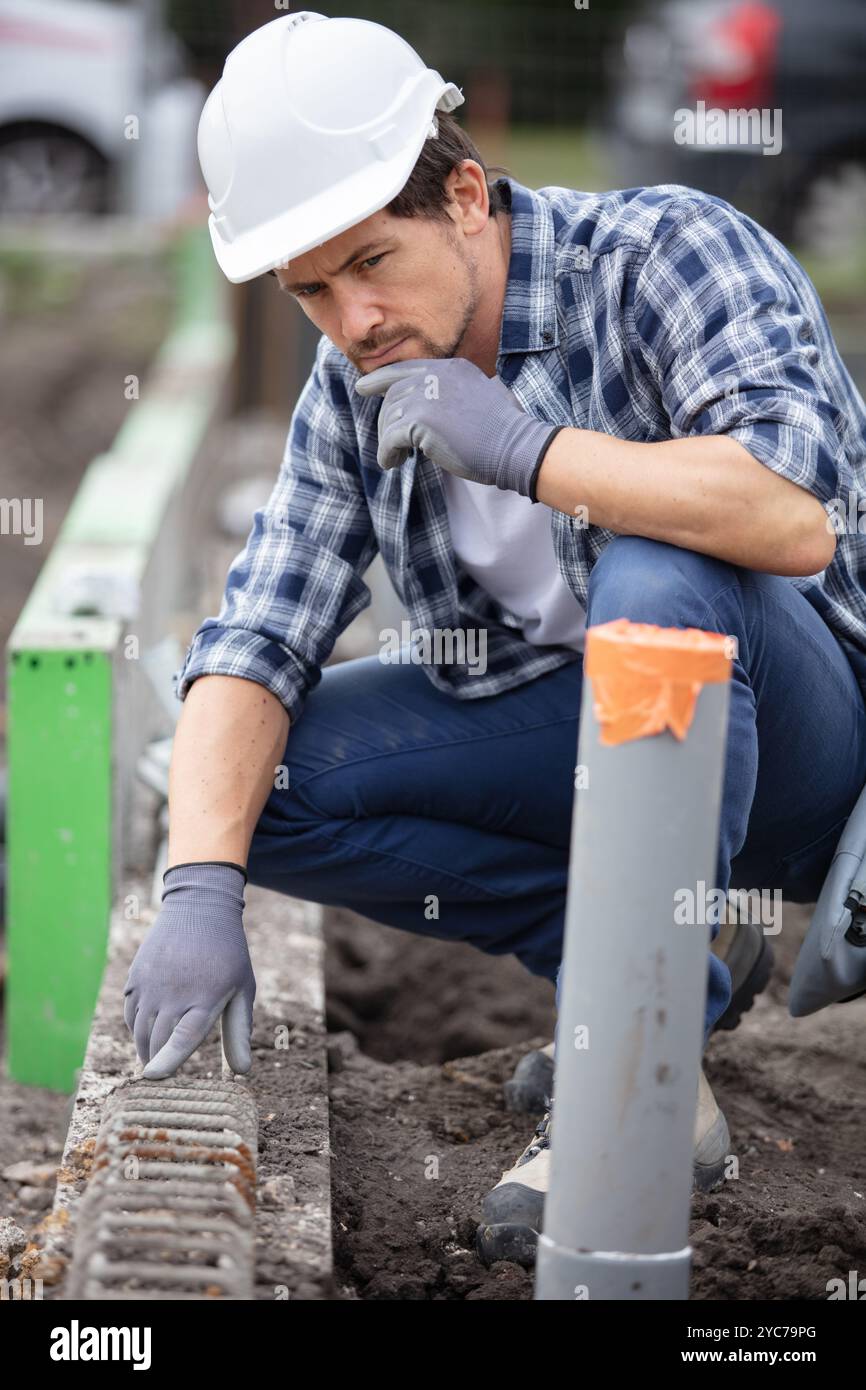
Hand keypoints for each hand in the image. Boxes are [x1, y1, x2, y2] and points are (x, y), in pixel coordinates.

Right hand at [122, 862, 255, 1078]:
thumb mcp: (242, 988)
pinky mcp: (137, 976)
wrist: (199, 907)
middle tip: (166, 1076)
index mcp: (205, 997)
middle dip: (159, 1063)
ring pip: (140, 1031)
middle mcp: (175, 992)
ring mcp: (152, 984)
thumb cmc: (228, 952)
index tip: (154, 1078)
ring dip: (146, 1049)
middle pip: (158, 1041)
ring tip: (156, 1058)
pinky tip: (148, 1031)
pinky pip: (131, 1013)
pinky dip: (137, 1028)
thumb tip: (242, 1072)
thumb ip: (239, 1031)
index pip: (183, 1038)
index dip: (168, 1061)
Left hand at [354, 357, 561, 497]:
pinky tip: (393, 463)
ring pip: (389, 417)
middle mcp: (436, 376)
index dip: (380, 379)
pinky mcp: (420, 421)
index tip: (362, 388)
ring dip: (389, 440)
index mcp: (451, 368)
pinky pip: (390, 438)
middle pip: (393, 395)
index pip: (406, 369)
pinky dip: (387, 454)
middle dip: (388, 420)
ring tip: (398, 457)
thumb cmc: (505, 431)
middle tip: (393, 443)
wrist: (515, 447)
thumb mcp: (481, 395)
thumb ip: (453, 393)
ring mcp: (426, 396)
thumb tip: (431, 410)